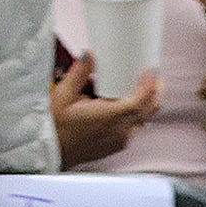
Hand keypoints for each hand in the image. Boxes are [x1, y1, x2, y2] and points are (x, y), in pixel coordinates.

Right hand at [52, 53, 160, 168]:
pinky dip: (135, 115)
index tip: (150, 70)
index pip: (141, 100)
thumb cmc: (54, 127)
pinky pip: (134, 128)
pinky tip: (124, 106)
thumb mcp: (62, 96)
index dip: (150, 84)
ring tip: (139, 89)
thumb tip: (89, 55)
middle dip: (155, 91)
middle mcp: (120, 131)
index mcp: (109, 118)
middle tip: (153, 76)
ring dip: (146, 104)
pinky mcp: (117, 145)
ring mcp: (120, 141)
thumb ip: (78, 74)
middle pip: (149, 109)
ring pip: (144, 119)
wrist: (50, 151)